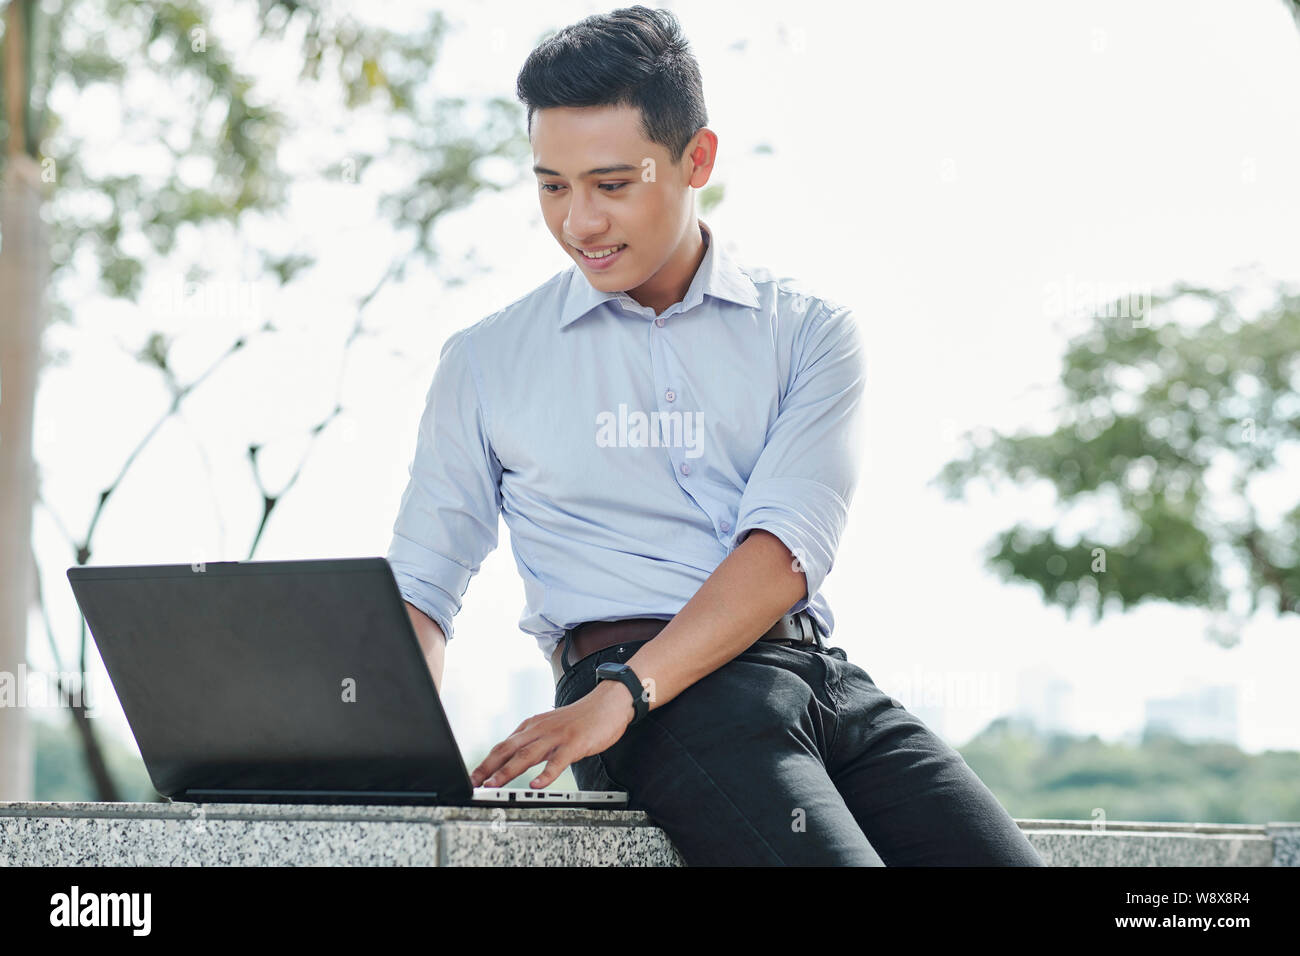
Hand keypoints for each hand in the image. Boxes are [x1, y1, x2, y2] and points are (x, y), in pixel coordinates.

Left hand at [470, 680, 635, 789]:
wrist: (608, 703)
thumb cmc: (580, 720)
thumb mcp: (550, 728)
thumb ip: (533, 742)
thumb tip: (513, 760)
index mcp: (532, 727)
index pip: (503, 746)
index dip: (486, 762)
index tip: (473, 778)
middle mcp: (539, 730)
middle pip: (508, 749)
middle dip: (488, 767)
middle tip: (474, 783)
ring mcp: (556, 736)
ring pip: (527, 755)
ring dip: (508, 771)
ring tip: (495, 785)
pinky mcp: (574, 744)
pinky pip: (557, 761)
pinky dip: (546, 774)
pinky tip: (537, 785)